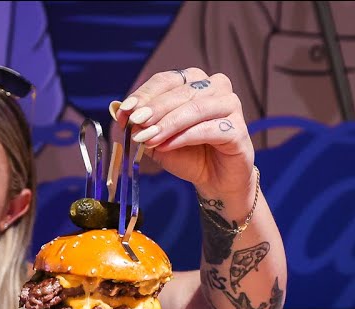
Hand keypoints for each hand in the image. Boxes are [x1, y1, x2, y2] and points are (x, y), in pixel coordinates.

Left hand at [111, 68, 253, 195]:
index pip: (166, 80)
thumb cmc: (188, 155)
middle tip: (134, 124)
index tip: (124, 111)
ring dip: (168, 123)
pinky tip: (167, 146)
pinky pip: (209, 129)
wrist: (215, 181)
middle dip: (154, 109)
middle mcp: (216, 87)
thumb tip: (115, 108)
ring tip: (148, 138)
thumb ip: (139, 124)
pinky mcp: (239, 130)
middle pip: (180, 92)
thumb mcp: (156, 139)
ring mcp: (230, 106)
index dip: (144, 94)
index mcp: (194, 81)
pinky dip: (185, 136)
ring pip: (195, 108)